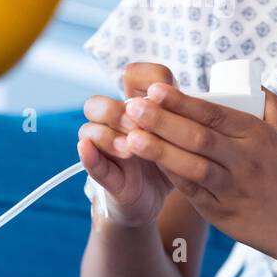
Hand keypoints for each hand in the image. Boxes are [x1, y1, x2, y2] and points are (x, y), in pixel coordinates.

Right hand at [78, 63, 176, 226]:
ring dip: (110, 135)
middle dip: (120, 111)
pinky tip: (87, 149)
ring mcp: (106, 149)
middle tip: (139, 125)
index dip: (147, 81)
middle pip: (99, 102)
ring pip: (90, 129)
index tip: (160, 96)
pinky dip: (89, 155)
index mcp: (138, 107)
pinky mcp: (105, 176)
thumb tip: (188, 102)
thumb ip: (181, 119)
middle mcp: (115, 123)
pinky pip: (91, 162)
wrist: (160, 198)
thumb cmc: (172, 159)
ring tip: (129, 148)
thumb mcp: (182, 136)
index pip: (133, 77)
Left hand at [118, 82, 276, 269]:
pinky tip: (150, 165)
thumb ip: (270, 108)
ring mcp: (234, 190)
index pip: (214, 113)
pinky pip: (192, 193)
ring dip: (159, 151)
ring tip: (131, 137)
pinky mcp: (224, 216)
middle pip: (198, 137)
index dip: (182, 101)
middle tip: (131, 106)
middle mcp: (246, 161)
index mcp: (259, 136)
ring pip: (191, 167)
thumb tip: (253, 83)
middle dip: (161, 121)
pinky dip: (171, 177)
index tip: (154, 89)